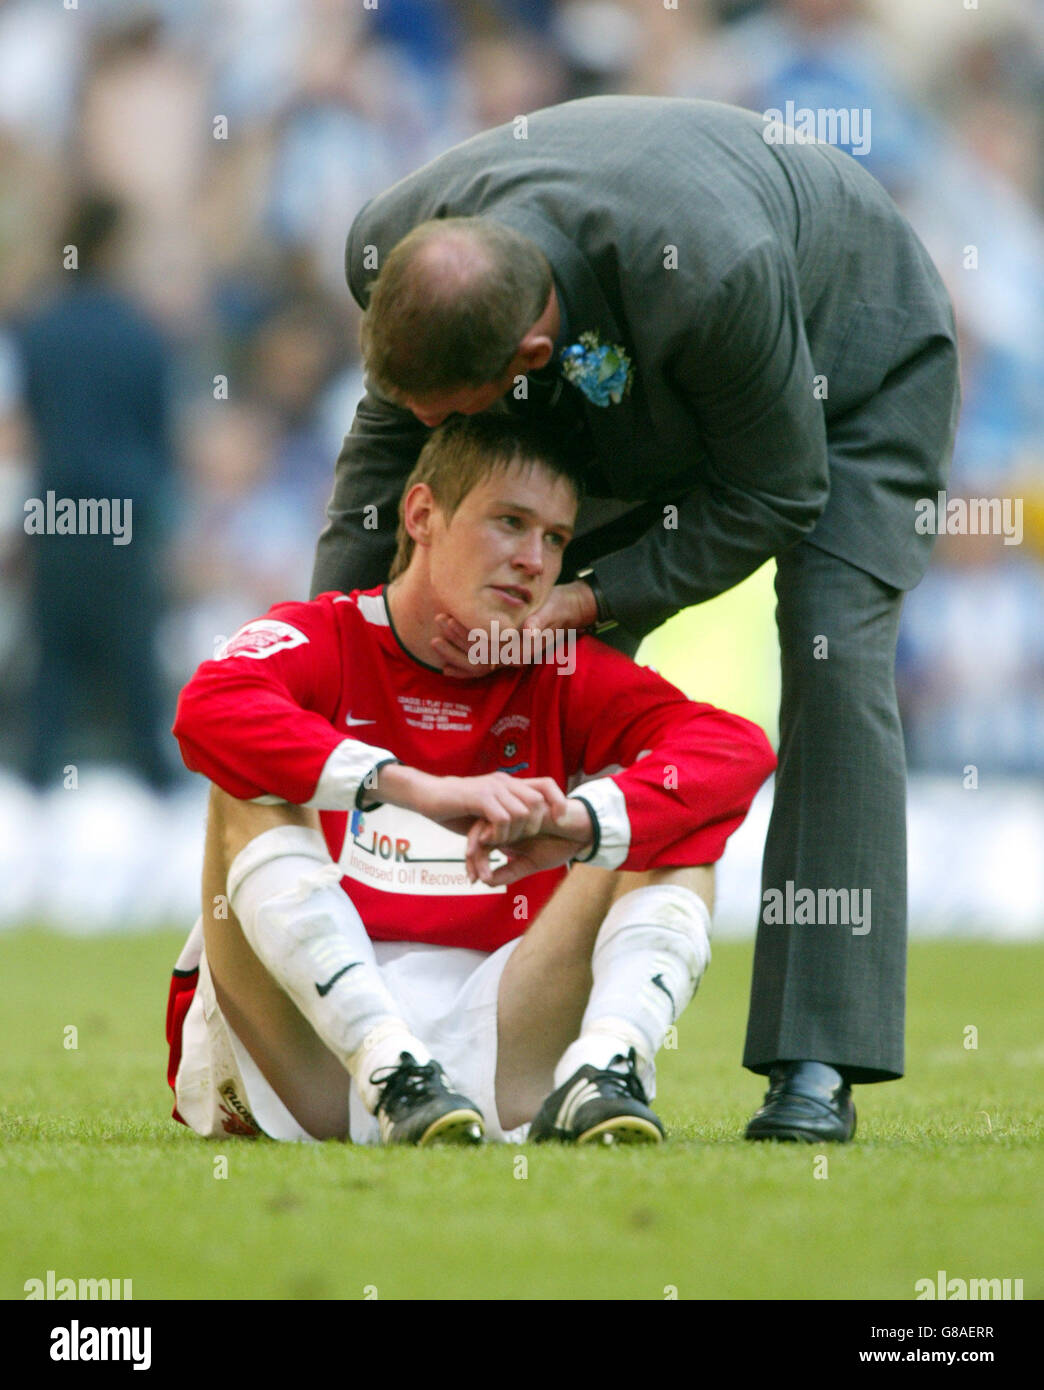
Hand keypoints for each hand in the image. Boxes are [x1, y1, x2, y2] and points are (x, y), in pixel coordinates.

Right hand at [377, 765, 566, 840]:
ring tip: (497, 842)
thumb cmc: (455, 808)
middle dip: (534, 826)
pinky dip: (499, 834)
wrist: (426, 796)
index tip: (560, 821)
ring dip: (512, 834)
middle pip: (539, 801)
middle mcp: (505, 782)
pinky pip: (503, 818)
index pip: (547, 784)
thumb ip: (505, 818)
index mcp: (509, 783)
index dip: (559, 800)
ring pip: (522, 812)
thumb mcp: (486, 814)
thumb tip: (524, 836)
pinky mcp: (479, 797)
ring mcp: (492, 788)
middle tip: (517, 840)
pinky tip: (488, 840)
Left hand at [430, 581, 596, 678]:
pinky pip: (482, 668)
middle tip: (439, 622)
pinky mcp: (505, 655)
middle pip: (480, 659)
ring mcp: (509, 658)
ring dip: (456, 655)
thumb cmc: (558, 606)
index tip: (452, 621)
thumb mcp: (551, 609)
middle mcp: (515, 658)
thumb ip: (540, 620)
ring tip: (436, 638)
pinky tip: (446, 668)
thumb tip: (531, 629)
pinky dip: (464, 669)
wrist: (567, 612)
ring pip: (478, 665)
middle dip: (456, 643)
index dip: (468, 637)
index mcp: (524, 649)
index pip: (491, 648)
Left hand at [465, 797, 594, 885]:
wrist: (582, 831)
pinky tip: (496, 848)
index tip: (472, 880)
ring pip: (485, 827)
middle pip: (476, 835)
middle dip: (472, 858)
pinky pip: (501, 819)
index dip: (473, 862)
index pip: (479, 845)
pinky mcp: (521, 806)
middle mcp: (505, 822)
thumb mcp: (531, 864)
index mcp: (505, 833)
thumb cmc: (559, 844)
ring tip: (485, 872)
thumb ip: (509, 872)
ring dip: (482, 852)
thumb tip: (486, 882)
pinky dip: (496, 835)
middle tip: (473, 878)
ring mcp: (512, 813)